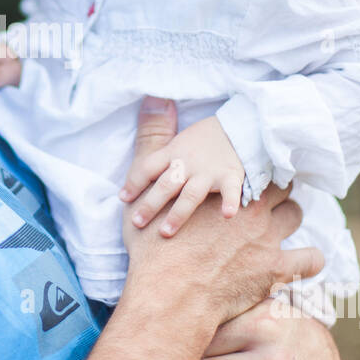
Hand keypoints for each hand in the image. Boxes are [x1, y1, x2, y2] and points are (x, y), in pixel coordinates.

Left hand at [120, 114, 244, 235]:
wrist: (237, 126)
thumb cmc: (203, 139)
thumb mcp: (177, 140)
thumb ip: (158, 153)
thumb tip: (136, 161)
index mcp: (172, 152)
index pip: (147, 167)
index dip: (134, 183)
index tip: (122, 199)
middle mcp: (187, 163)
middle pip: (165, 185)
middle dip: (150, 204)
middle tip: (136, 222)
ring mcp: (209, 171)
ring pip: (190, 194)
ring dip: (177, 214)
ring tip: (165, 232)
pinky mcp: (231, 175)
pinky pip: (231, 191)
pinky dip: (230, 202)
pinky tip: (227, 216)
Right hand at [121, 98, 323, 326]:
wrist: (169, 291)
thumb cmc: (153, 244)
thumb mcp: (146, 184)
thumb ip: (153, 138)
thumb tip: (155, 97)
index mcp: (224, 183)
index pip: (252, 160)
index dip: (256, 160)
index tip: (257, 163)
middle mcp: (251, 205)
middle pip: (277, 185)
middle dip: (276, 186)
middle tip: (274, 188)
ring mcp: (266, 237)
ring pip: (293, 216)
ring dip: (290, 216)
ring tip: (287, 218)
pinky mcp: (275, 269)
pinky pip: (307, 260)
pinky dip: (311, 260)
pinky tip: (310, 260)